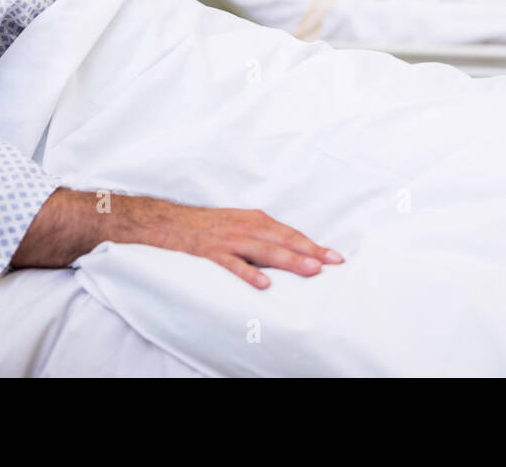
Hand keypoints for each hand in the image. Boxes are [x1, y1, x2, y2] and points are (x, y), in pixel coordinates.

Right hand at [159, 205, 343, 289]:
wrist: (171, 221)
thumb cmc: (210, 226)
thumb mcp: (241, 224)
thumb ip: (263, 237)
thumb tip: (290, 253)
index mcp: (256, 220)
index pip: (291, 234)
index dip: (313, 245)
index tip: (334, 257)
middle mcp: (247, 227)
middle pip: (284, 241)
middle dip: (310, 251)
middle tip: (332, 262)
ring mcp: (231, 240)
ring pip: (266, 251)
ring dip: (290, 260)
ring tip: (311, 270)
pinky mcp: (213, 253)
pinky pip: (234, 264)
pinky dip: (250, 273)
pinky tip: (264, 284)